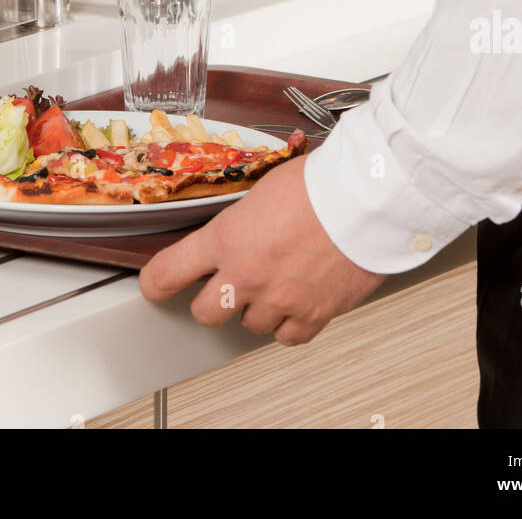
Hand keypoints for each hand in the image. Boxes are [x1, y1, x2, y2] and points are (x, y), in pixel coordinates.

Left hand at [139, 156, 385, 345]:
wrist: (365, 200)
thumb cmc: (321, 184)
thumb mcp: (263, 189)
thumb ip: (242, 219)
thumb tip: (237, 228)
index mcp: (227, 238)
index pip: (169, 272)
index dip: (156, 282)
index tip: (156, 283)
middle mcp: (247, 275)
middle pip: (206, 312)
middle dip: (213, 298)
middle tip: (227, 283)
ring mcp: (279, 300)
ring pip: (249, 325)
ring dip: (257, 307)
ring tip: (275, 280)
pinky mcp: (312, 316)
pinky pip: (287, 336)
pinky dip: (289, 323)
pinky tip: (295, 301)